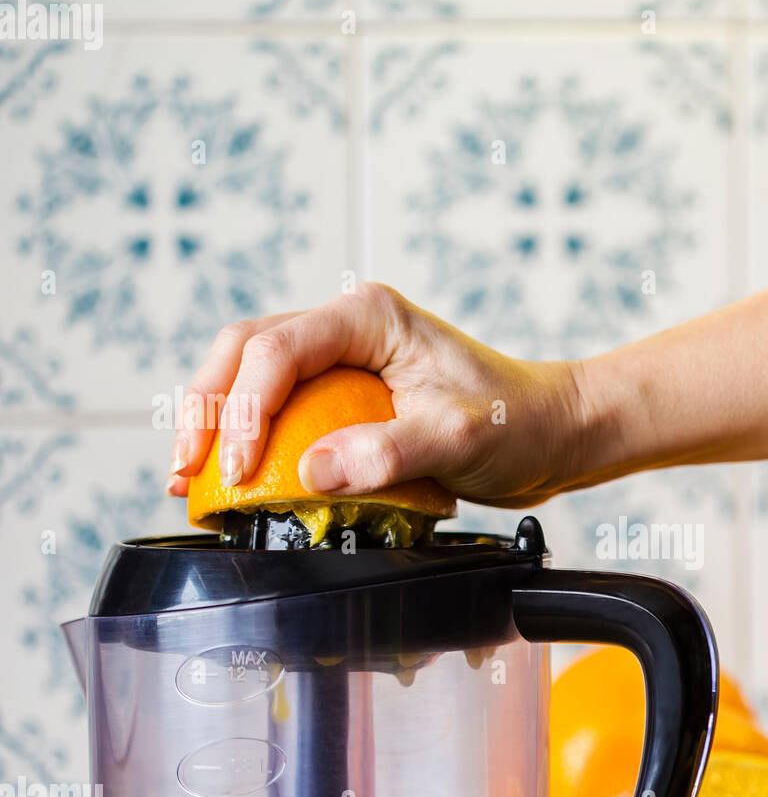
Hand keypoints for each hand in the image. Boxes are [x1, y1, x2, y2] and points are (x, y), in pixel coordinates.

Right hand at [168, 284, 606, 508]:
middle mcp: (348, 329)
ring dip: (218, 423)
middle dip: (207, 409)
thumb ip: (389, 453)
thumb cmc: (518, 422)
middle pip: (244, 352)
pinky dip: (252, 440)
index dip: (244, 411)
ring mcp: (345, 360)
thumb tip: (310, 474)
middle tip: (186, 470)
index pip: (277, 350)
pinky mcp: (348, 395)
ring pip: (252, 376)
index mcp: (369, 318)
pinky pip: (283, 409)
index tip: (238, 472)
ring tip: (191, 477)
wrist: (552, 432)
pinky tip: (236, 478)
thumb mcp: (458, 438)